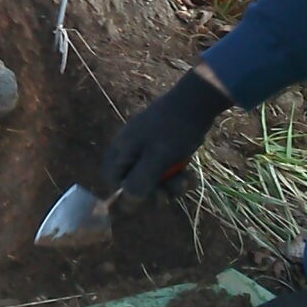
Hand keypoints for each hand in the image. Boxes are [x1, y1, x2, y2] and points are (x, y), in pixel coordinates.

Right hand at [99, 67, 229, 202]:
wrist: (196, 102)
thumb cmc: (173, 130)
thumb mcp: (157, 159)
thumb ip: (140, 182)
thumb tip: (127, 203)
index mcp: (123, 149)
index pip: (110, 178)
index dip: (124, 192)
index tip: (144, 196)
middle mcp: (131, 149)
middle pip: (134, 181)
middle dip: (154, 190)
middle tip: (168, 191)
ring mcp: (147, 147)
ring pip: (153, 176)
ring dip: (170, 184)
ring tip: (186, 180)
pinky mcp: (162, 146)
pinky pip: (164, 168)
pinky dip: (176, 173)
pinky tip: (190, 174)